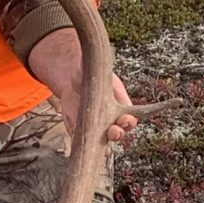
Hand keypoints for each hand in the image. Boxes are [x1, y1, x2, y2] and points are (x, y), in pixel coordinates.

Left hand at [27, 27, 136, 148]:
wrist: (73, 81)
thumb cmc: (92, 74)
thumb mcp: (99, 70)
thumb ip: (104, 68)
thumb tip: (103, 50)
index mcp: (120, 108)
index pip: (130, 120)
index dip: (129, 122)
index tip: (125, 119)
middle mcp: (110, 122)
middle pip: (119, 135)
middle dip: (118, 135)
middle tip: (113, 131)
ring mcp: (96, 130)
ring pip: (102, 145)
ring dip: (103, 147)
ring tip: (101, 148)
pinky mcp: (80, 134)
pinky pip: (82, 145)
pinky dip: (82, 150)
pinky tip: (80, 151)